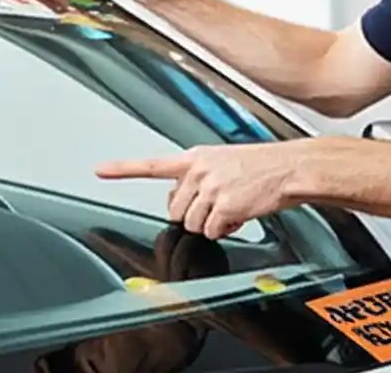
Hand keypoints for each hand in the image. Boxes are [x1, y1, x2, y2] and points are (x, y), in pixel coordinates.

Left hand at [96, 142, 306, 238]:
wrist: (290, 168)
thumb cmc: (264, 166)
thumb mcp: (226, 162)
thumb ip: (198, 177)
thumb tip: (180, 198)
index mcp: (197, 158)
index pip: (153, 164)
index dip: (123, 169)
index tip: (100, 170)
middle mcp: (200, 171)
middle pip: (174, 210)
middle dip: (193, 215)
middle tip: (217, 206)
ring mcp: (210, 189)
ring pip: (191, 224)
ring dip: (210, 224)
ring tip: (233, 207)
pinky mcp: (223, 206)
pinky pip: (211, 232)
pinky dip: (225, 230)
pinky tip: (240, 215)